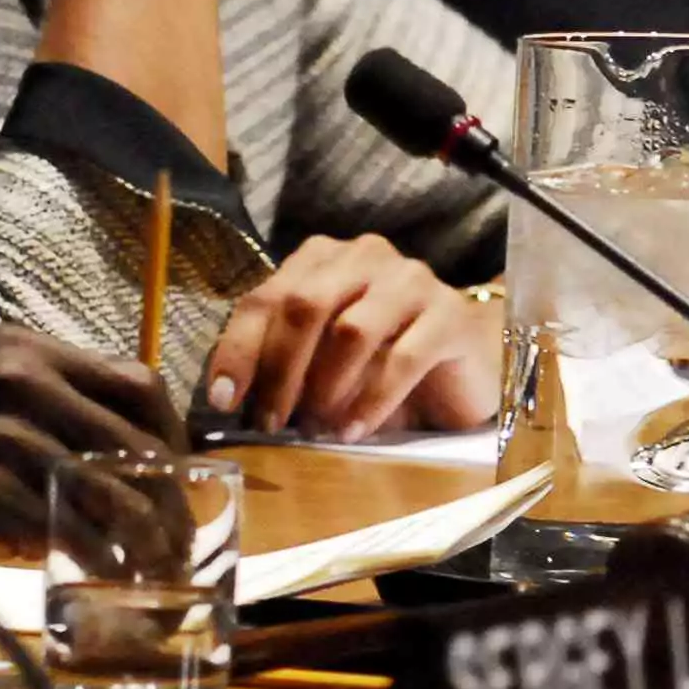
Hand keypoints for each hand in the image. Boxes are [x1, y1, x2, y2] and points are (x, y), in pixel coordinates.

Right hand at [0, 326, 185, 590]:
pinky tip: (98, 585)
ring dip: (138, 542)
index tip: (183, 490)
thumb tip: (130, 477)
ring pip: (101, 487)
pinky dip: (88, 563)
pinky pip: (54, 529)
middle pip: (132, 438)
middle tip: (177, 549)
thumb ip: (45, 425)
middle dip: (169, 501)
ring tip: (151, 578)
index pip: (136, 382)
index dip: (175, 441)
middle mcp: (10, 377)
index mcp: (17, 350)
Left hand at [200, 236, 502, 438]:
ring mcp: (410, 279)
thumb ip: (282, 362)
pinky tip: (354, 431)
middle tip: (269, 422)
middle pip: (303, 306)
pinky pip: (402, 358)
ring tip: (315, 429)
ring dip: (325, 386)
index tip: (222, 400)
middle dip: (279, 370)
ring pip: (351, 329)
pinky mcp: (449, 314)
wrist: (467, 361)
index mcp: (321, 259)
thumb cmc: (383, 360)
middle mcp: (363, 257)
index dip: (238, 350)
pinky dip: (371, 401)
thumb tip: (229, 401)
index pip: (264, 298)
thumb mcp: (322, 359)